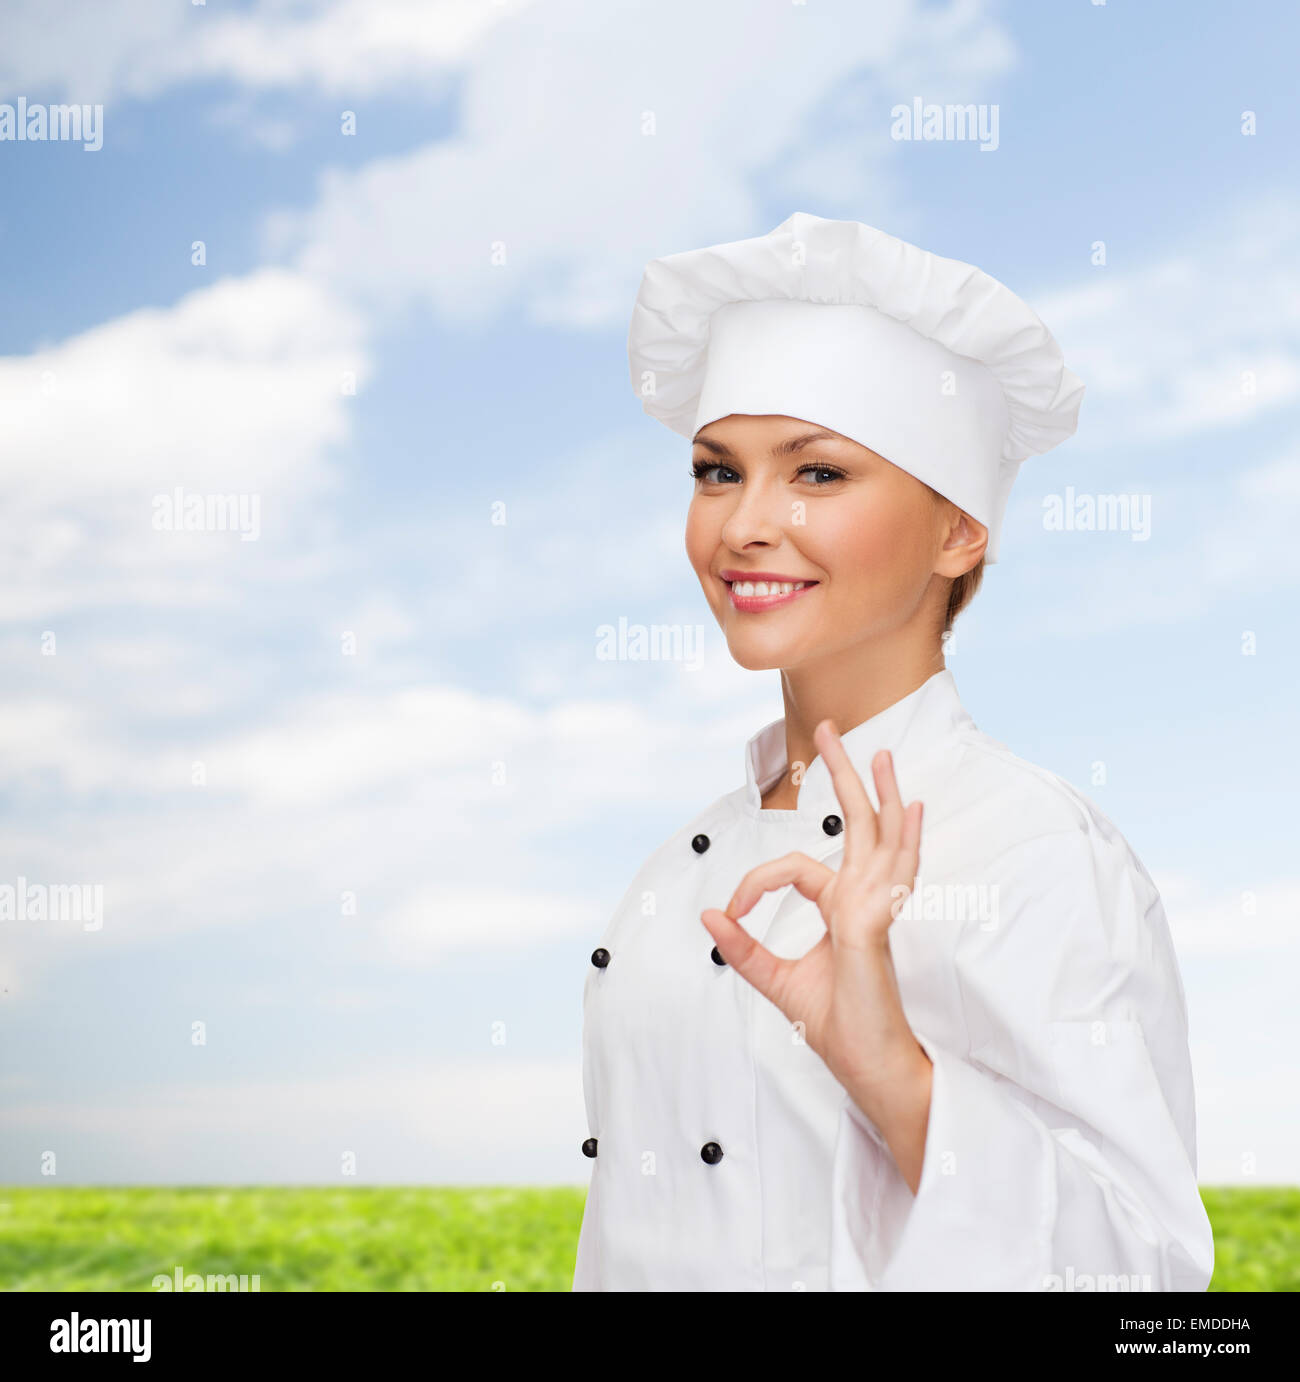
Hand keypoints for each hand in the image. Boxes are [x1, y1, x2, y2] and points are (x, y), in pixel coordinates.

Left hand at [701, 721, 928, 1117]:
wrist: (871, 1071)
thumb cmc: (840, 1028)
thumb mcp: (776, 983)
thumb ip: (744, 950)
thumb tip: (708, 916)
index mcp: (842, 909)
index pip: (797, 869)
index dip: (754, 883)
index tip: (728, 914)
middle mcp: (863, 902)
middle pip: (856, 826)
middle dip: (844, 776)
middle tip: (832, 728)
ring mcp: (875, 913)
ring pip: (878, 839)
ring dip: (878, 792)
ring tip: (878, 751)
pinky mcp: (874, 931)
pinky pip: (885, 879)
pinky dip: (902, 841)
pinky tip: (909, 807)